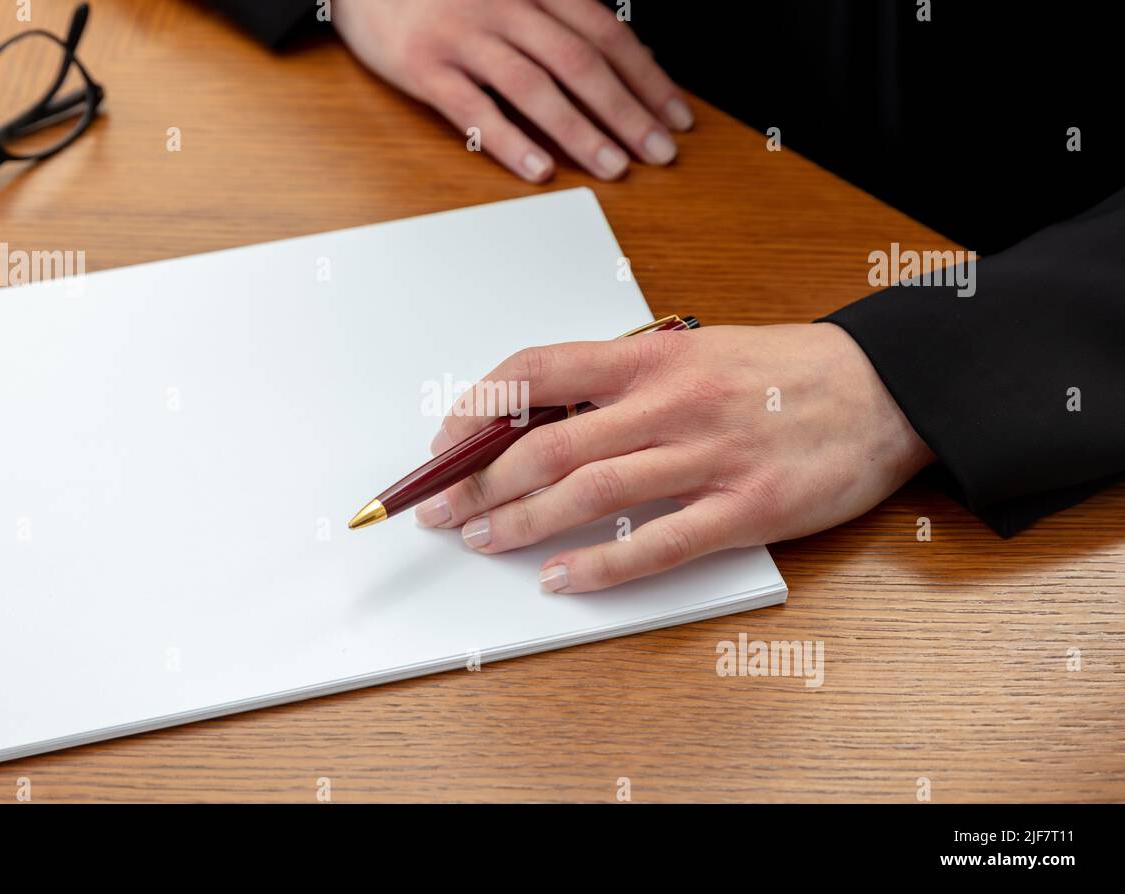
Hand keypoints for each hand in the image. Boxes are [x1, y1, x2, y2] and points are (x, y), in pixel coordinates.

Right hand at [332, 0, 692, 181]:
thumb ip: (558, 20)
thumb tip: (625, 62)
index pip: (605, 33)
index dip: (647, 77)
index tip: (677, 117)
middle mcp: (504, 7)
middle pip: (579, 62)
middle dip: (626, 111)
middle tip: (659, 153)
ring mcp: (464, 37)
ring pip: (534, 87)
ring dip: (580, 131)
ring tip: (612, 168)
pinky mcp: (425, 67)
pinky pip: (474, 109)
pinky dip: (510, 141)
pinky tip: (540, 169)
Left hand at [417, 323, 935, 592]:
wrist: (885, 389)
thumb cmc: (784, 372)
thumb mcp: (696, 352)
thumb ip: (625, 382)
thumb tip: (544, 417)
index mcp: (654, 356)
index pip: (538, 370)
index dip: (477, 407)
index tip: (445, 441)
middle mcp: (672, 401)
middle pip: (548, 442)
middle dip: (480, 480)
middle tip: (443, 510)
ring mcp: (708, 456)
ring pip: (590, 491)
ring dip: (522, 522)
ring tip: (484, 542)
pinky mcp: (746, 508)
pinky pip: (657, 543)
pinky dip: (600, 564)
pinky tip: (561, 578)